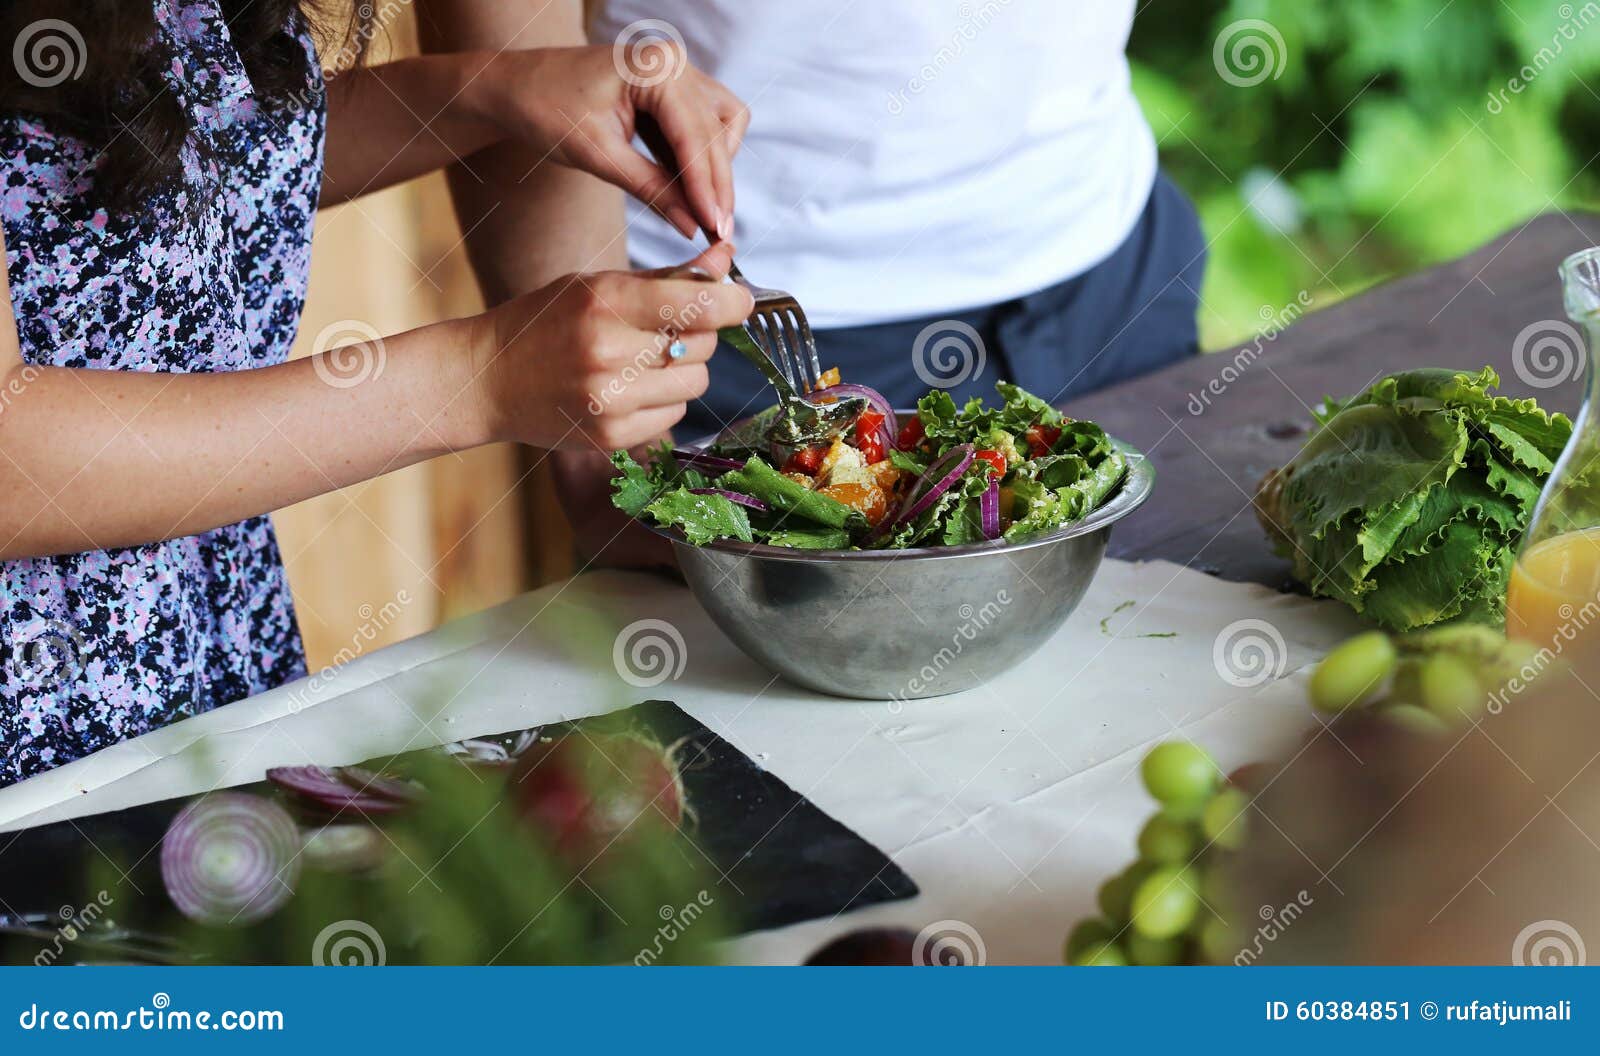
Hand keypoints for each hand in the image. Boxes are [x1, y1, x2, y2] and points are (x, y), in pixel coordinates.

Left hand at [467, 45, 747, 240]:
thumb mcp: (598, 156)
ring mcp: (676, 71)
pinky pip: (705, 123)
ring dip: (716, 168)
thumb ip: (651, 189)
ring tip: (705, 213)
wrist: (515, 88)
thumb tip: (692, 226)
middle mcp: (674, 61)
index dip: (708, 187)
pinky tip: (690, 190)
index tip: (716, 230)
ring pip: (722, 125)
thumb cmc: (545, 110)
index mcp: (655, 67)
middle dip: (717, 185)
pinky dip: (702, 156)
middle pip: (716, 132)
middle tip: (718, 235)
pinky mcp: (671, 88)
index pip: (695, 135)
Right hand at [471, 243, 752, 451]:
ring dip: (683, 370)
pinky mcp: (611, 435)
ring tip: (645, 361)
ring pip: (695, 383)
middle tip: (668, 331)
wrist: (487, 380)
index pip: (697, 304)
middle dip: (698, 335)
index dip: (732, 303)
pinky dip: (663, 401)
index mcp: (604, 302)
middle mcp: (608, 351)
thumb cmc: (545, 323)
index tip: (740, 302)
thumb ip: (666, 278)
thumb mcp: (597, 286)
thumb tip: (726, 259)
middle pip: (702, 345)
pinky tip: (630, 390)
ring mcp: (610, 399)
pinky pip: (674, 415)